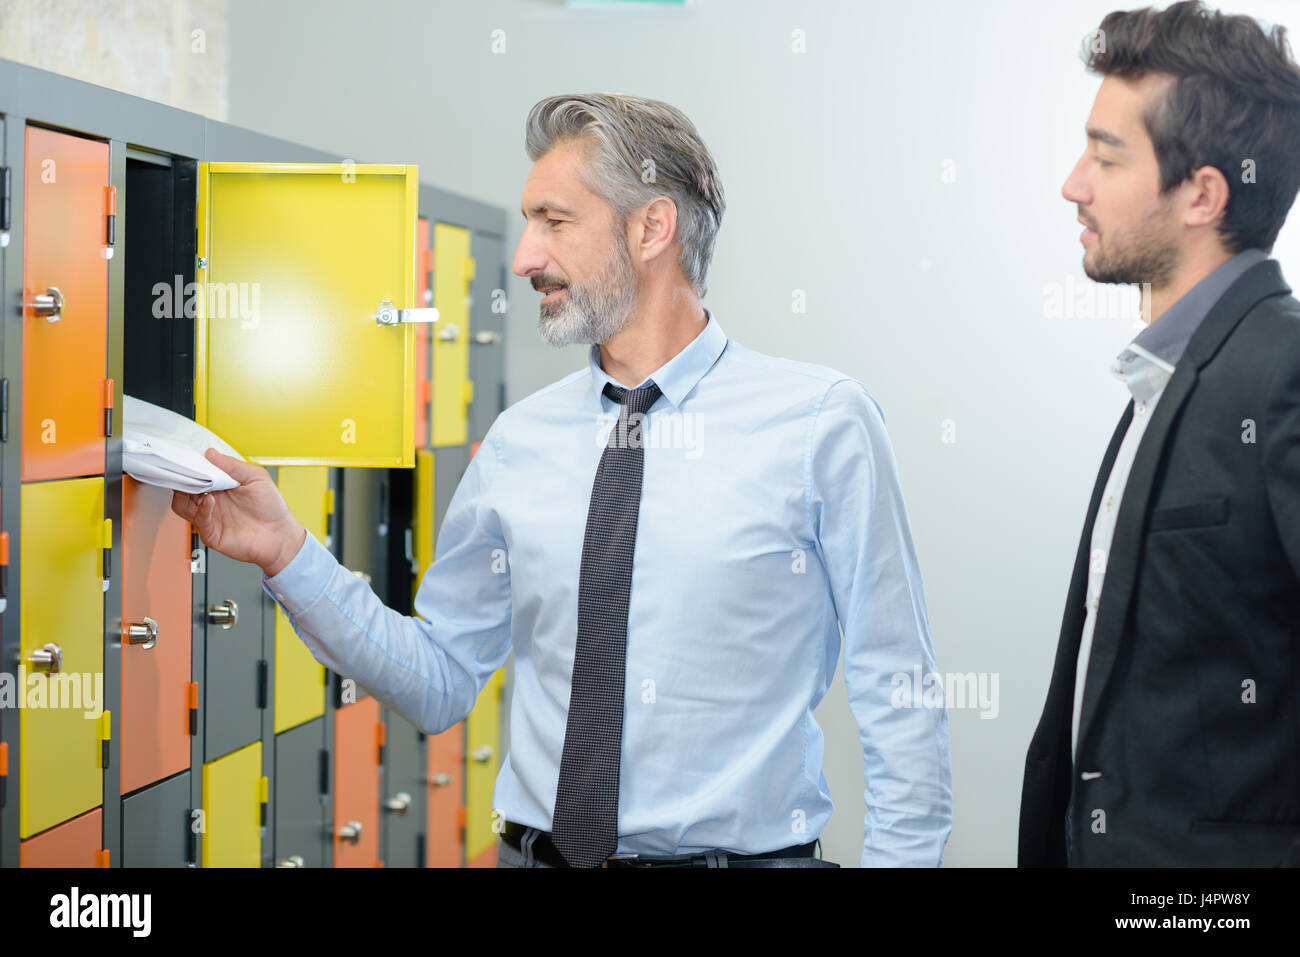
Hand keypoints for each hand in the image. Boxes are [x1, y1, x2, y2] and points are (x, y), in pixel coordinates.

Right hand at [170, 448, 305, 576]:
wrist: (281, 535)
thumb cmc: (272, 508)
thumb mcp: (256, 477)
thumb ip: (234, 465)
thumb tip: (211, 453)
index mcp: (220, 486)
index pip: (196, 474)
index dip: (191, 466)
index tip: (188, 457)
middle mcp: (211, 501)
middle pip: (184, 489)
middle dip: (183, 478)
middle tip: (186, 469)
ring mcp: (210, 518)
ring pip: (182, 506)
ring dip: (185, 494)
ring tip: (197, 485)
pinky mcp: (212, 534)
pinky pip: (199, 521)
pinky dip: (201, 510)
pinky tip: (209, 501)